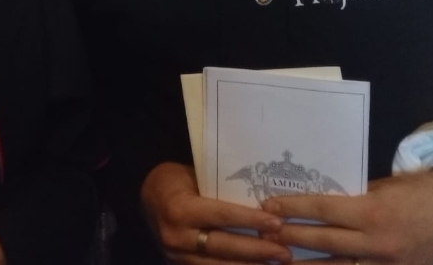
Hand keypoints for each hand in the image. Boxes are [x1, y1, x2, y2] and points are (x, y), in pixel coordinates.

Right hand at [140, 162, 290, 262]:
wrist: (147, 198)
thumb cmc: (175, 180)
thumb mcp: (194, 177)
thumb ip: (220, 192)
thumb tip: (261, 200)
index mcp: (179, 209)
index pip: (220, 216)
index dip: (250, 221)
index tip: (276, 223)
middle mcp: (176, 236)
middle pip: (223, 246)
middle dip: (257, 251)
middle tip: (285, 252)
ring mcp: (176, 256)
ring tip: (276, 263)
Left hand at [261, 167, 432, 263]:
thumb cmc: (414, 191)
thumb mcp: (380, 187)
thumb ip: (350, 199)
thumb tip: (315, 204)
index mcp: (373, 212)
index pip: (323, 209)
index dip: (293, 209)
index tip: (269, 207)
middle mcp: (378, 243)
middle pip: (324, 242)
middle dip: (292, 237)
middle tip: (265, 234)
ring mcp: (388, 264)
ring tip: (280, 261)